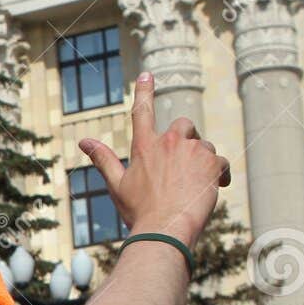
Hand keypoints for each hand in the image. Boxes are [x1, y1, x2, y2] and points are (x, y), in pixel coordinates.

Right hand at [78, 73, 229, 246]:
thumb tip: (83, 141)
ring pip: (203, 147)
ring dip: (201, 162)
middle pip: (183, 126)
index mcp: (144, 146)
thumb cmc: (139, 211)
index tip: (147, 74)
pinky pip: (220, 162)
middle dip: (186, 140)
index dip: (144, 91)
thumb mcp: (117, 185)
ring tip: (192, 188)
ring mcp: (192, 150)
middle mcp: (169, 142)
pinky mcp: (212, 162)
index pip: (141, 112)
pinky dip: (218, 175)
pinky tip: (212, 189)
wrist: (165, 229)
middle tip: (183, 164)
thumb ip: (103, 159)